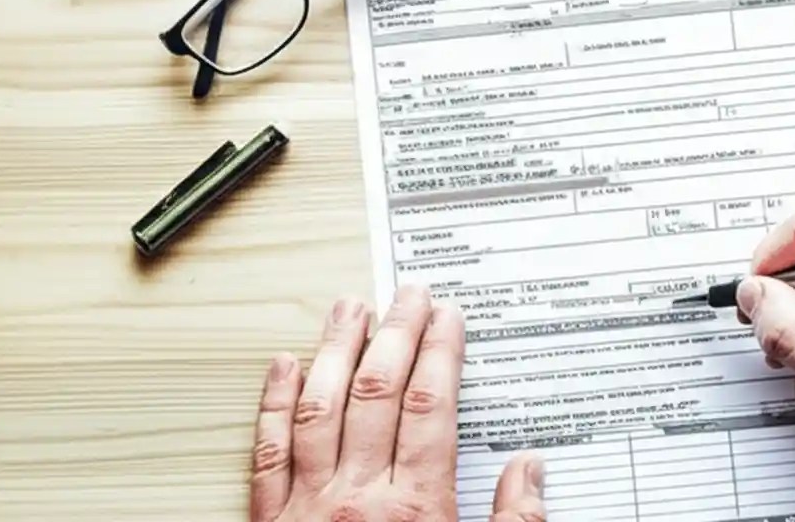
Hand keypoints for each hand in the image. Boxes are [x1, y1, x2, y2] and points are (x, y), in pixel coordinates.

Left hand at [249, 285, 546, 521]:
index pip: (430, 407)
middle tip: (405, 294)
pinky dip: (271, 404)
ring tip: (347, 309)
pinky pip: (267, 452)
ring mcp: (309, 509)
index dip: (439, 353)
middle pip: (377, 394)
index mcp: (415, 510)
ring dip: (334, 351)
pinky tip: (281, 367)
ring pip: (318, 407)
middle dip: (394, 334)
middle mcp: (357, 500)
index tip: (447, 319)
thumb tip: (527, 471)